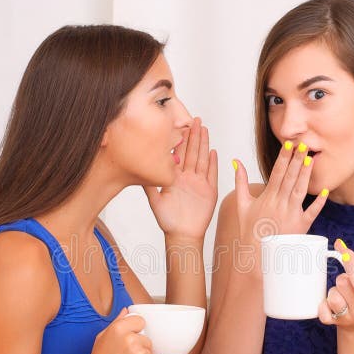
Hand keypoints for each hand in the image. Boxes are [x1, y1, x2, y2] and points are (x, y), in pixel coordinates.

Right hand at [85, 308, 153, 353]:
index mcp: (119, 329)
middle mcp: (131, 339)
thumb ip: (117, 321)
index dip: (136, 330)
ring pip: (149, 351)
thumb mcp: (102, 337)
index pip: (140, 321)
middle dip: (139, 345)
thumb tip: (127, 310)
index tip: (129, 338)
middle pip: (146, 337)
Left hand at [144, 117, 217, 240]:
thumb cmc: (168, 220)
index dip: (180, 139)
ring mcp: (199, 183)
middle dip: (194, 135)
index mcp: (175, 177)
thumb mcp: (155, 200)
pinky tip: (213, 151)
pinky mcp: (209, 190)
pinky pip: (212, 174)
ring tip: (205, 129)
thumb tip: (140, 169)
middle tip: (195, 119)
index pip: (178, 154)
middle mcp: (187, 177)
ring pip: (202, 159)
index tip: (179, 124)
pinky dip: (213, 163)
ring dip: (203, 144)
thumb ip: (149, 185)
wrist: (182, 234)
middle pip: (192, 152)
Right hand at [233, 141, 327, 247]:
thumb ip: (240, 181)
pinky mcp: (301, 226)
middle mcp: (279, 204)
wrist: (257, 255)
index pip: (276, 172)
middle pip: (290, 178)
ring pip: (300, 190)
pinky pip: (312, 212)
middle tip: (305, 145)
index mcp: (267, 197)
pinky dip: (319, 203)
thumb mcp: (242, 204)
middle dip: (297, 160)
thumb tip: (236, 162)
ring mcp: (291, 215)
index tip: (289, 144)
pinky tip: (325, 191)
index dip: (283, 157)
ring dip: (306, 175)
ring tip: (311, 159)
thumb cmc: (250, 230)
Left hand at [317, 239, 353, 333]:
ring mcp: (346, 319)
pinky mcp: (332, 324)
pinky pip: (322, 311)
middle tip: (346, 284)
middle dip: (342, 278)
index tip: (341, 249)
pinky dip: (323, 305)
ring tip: (340, 295)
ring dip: (333, 292)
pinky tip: (330, 306)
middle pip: (343, 283)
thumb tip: (339, 244)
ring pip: (332, 296)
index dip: (350, 264)